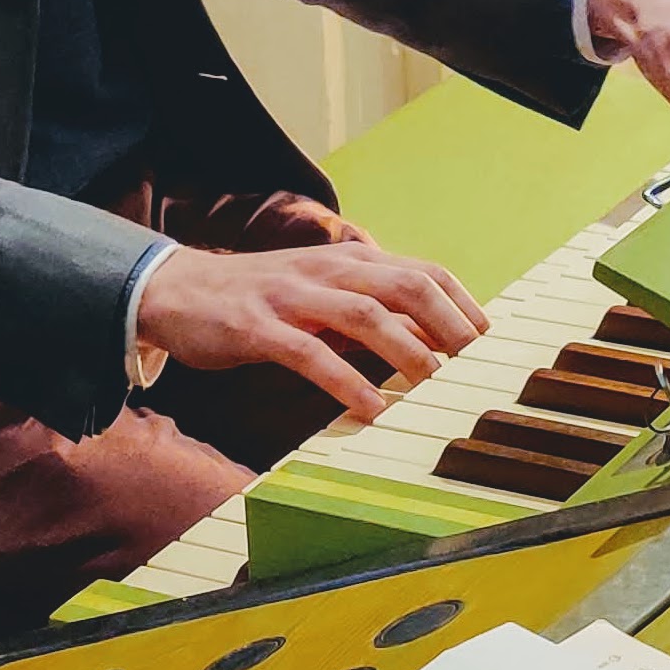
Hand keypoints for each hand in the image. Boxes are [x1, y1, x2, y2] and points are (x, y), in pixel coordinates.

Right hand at [136, 240, 487, 420]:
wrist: (177, 290)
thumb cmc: (260, 300)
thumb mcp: (321, 296)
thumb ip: (370, 313)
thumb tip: (430, 341)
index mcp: (347, 261)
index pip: (423, 271)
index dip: (463, 304)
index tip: (492, 342)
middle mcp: (327, 270)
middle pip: (405, 285)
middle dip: (448, 325)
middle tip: (475, 367)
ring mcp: (293, 296)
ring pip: (364, 315)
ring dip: (406, 351)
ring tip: (434, 386)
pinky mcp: (258, 326)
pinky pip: (310, 354)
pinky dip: (346, 381)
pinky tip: (370, 408)